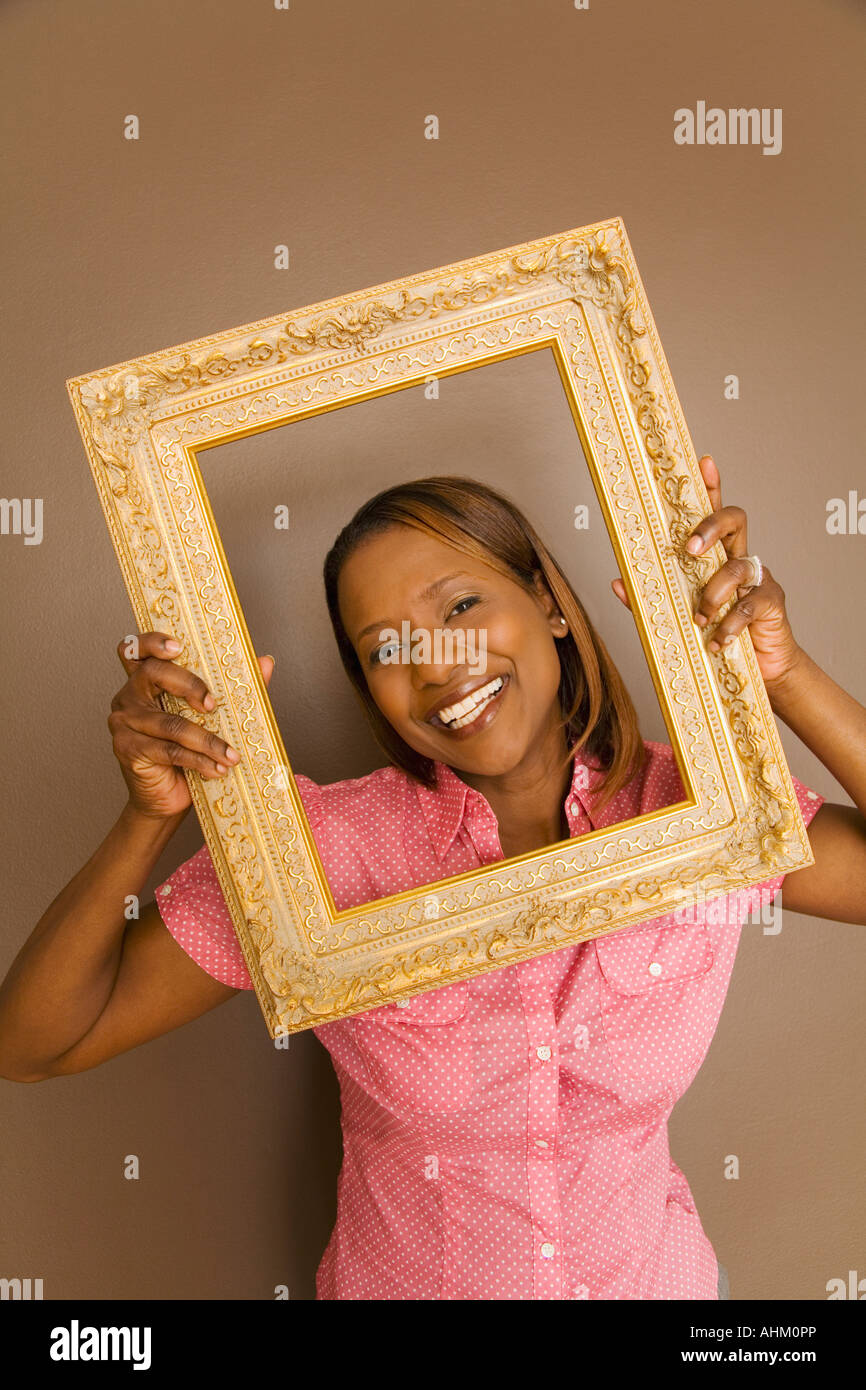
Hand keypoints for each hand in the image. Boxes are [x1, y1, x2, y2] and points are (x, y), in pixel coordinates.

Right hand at [108, 631, 274, 818]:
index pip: (136, 649)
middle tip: (213, 704)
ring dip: (207, 740)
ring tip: (231, 754)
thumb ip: (235, 688)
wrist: (168, 798)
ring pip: (170, 723)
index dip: (153, 642)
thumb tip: (265, 663)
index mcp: (144, 681)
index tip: (179, 647)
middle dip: (189, 684)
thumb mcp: (212, 718)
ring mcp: (123, 724)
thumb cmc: (186, 753)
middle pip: (152, 674)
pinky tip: (217, 768)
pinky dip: (199, 760)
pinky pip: (169, 751)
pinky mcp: (127, 750)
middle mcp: (128, 697)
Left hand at [611, 454, 804, 690]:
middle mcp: (739, 559)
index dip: (711, 486)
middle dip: (710, 527)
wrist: (760, 670)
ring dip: (712, 595)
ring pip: (736, 567)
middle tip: (689, 550)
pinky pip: (748, 604)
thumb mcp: (677, 617)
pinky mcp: (772, 602)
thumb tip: (616, 582)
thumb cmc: (717, 636)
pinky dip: (728, 625)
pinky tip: (717, 641)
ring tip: (700, 620)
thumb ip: (647, 599)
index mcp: (715, 556)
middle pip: (734, 520)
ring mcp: (758, 578)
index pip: (713, 513)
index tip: (704, 462)